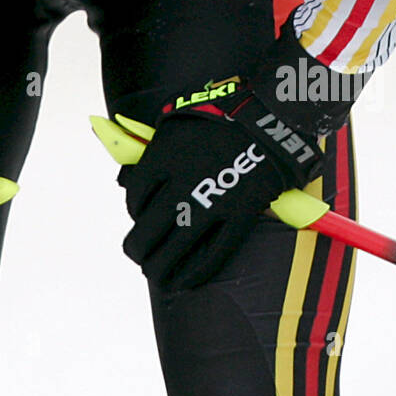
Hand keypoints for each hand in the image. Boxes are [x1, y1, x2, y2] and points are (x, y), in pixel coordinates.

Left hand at [95, 81, 322, 290]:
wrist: (266, 119)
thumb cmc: (217, 115)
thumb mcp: (173, 119)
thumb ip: (150, 147)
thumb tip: (129, 176)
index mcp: (161, 158)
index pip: (134, 196)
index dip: (133, 210)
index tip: (138, 216)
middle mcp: (180, 185)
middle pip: (147, 228)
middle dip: (138, 247)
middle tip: (137, 253)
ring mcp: (209, 204)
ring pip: (174, 248)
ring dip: (158, 266)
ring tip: (154, 271)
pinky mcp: (237, 217)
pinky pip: (212, 254)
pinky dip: (195, 272)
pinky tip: (183, 280)